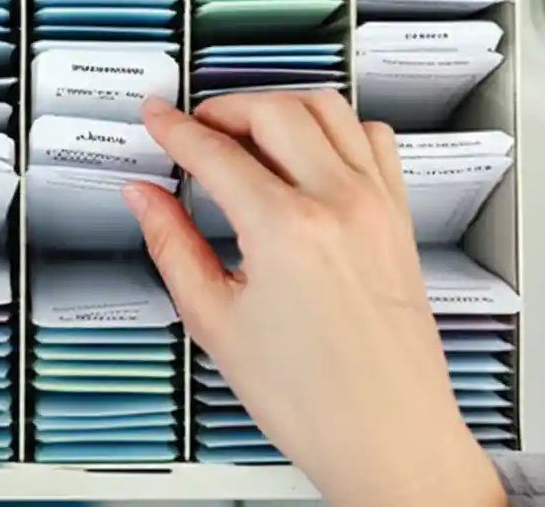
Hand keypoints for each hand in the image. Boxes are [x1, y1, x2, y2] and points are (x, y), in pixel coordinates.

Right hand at [123, 91, 502, 506]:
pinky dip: (335, 126)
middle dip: (223, 108)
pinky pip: (373, 139)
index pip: (216, 151)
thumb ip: (172, 245)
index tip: (157, 118)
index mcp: (286, 229)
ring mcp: (377, 206)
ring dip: (278, 105)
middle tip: (193, 127)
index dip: (175, 128)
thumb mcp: (215, 322)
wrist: (389, 438)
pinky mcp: (399, 218)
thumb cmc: (313, 400)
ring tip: (245, 130)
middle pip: (273, 110)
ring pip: (327, 108)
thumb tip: (145, 199)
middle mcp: (339, 204)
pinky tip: (308, 149)